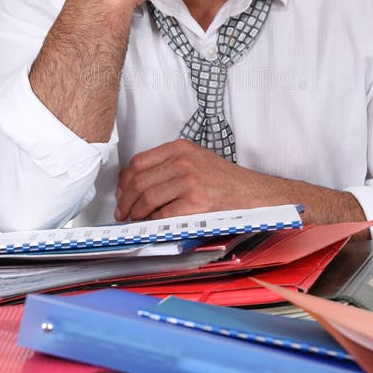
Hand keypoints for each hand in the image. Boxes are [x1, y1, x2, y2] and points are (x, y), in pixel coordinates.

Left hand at [114, 139, 283, 220]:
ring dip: (136, 212)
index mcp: (180, 148)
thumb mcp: (196, 159)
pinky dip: (153, 221)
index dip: (124, 180)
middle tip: (122, 211)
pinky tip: (151, 224)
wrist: (251, 193)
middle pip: (139, 181)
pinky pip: (163, 214)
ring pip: (148, 198)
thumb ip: (168, 165)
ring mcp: (189, 181)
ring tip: (134, 219)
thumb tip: (137, 183)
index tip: (121, 192)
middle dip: (125, 200)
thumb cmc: (224, 179)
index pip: (139, 162)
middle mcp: (183, 161)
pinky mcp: (196, 202)